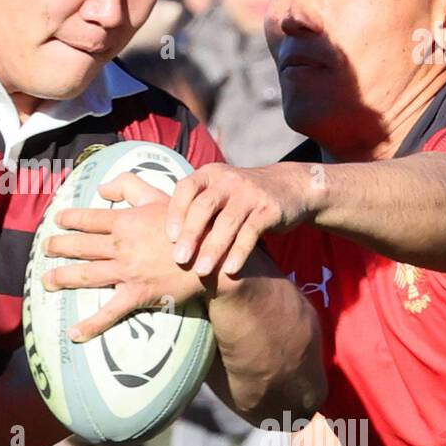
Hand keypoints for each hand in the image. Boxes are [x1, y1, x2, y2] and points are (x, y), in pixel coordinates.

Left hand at [43, 172, 206, 341]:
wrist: (210, 256)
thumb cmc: (187, 224)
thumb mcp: (160, 195)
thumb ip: (130, 185)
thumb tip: (102, 187)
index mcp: (126, 221)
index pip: (88, 218)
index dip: (69, 219)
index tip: (56, 220)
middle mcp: (121, 246)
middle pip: (80, 246)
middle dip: (58, 246)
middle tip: (44, 248)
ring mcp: (127, 272)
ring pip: (86, 275)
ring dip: (62, 278)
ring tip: (45, 281)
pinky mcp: (137, 295)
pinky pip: (110, 312)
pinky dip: (91, 324)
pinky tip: (73, 334)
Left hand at [167, 163, 316, 277]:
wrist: (289, 187)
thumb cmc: (240, 197)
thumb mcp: (217, 191)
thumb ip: (193, 205)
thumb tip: (155, 232)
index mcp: (209, 174)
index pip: (186, 188)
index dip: (175, 212)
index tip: (169, 238)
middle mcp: (228, 180)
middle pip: (205, 206)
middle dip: (191, 234)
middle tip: (179, 260)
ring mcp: (250, 193)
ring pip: (228, 222)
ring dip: (213, 249)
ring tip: (201, 271)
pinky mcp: (269, 209)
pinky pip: (251, 233)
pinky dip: (239, 252)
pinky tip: (230, 270)